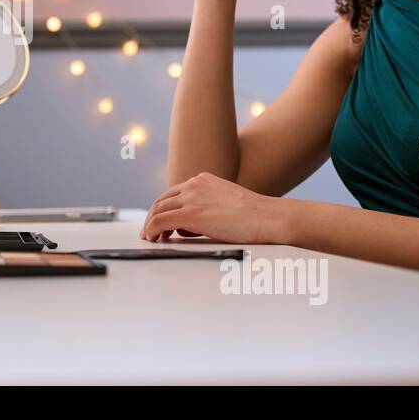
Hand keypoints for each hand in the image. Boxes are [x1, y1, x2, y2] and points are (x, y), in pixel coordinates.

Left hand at [140, 172, 289, 243]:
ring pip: (158, 210)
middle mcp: (194, 185)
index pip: (173, 194)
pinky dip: (151, 230)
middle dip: (152, 217)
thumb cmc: (255, 216)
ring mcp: (192, 198)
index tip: (159, 221)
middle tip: (149, 232)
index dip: (162, 208)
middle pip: (161, 201)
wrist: (269, 217)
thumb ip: (208, 206)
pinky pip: (160, 221)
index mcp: (203, 180)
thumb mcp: (226, 203)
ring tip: (151, 238)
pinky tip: (152, 239)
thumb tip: (192, 224)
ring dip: (150, 225)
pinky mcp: (191, 214)